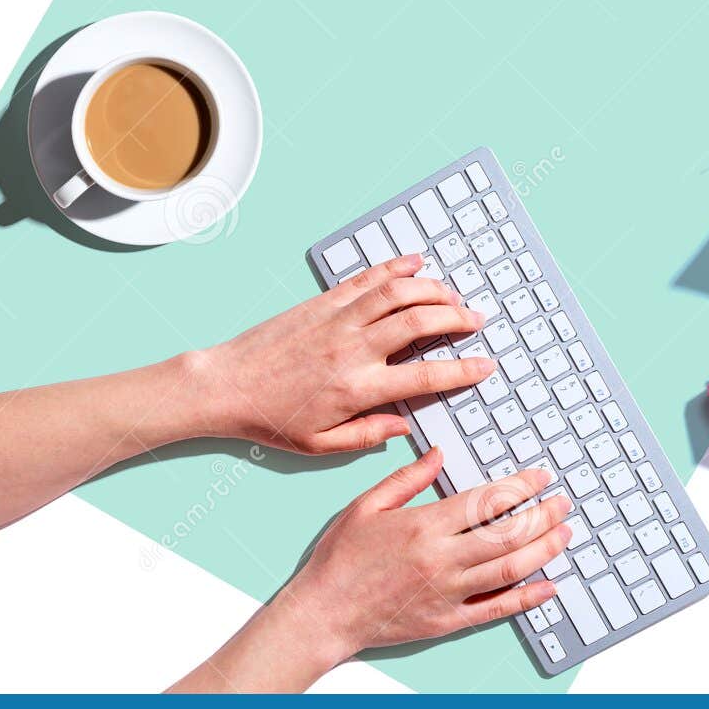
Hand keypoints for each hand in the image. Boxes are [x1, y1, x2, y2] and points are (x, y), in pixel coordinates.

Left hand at [192, 254, 492, 453]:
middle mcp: (354, 349)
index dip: (463, 371)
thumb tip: (405, 426)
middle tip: (476, 321)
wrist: (224, 385)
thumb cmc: (270, 418)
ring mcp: (338, 320)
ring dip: (432, 289)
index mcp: (359, 389)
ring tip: (452, 294)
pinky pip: (365, 279)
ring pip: (398, 292)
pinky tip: (414, 263)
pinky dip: (394, 268)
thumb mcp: (321, 445)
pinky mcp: (322, 303)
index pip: (426, 376)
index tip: (484, 366)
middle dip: (457, 318)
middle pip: (421, 322)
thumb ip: (369, 436)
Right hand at [295, 451, 569, 652]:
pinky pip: (496, 609)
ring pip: (509, 569)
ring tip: (565, 534)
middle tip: (563, 503)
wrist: (323, 613)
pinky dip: (528, 598)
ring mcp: (447, 593)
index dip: (520, 487)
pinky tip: (550, 586)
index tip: (540, 478)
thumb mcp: (366, 506)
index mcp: (423, 526)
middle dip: (543, 516)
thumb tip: (438, 453)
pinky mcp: (447, 621)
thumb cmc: (340, 560)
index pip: (486, 502)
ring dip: (544, 550)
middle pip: (508, 534)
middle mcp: (441, 560)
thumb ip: (407, 479)